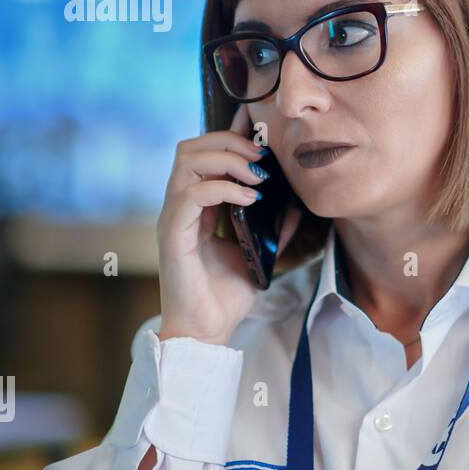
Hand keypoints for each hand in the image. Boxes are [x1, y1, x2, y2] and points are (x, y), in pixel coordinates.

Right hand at [155, 105, 301, 345]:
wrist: (207, 331)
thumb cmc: (224, 296)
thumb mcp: (257, 253)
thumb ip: (273, 228)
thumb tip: (296, 207)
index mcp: (195, 206)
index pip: (203, 154)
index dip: (230, 138)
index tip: (264, 140)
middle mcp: (179, 207)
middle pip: (190, 147)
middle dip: (229, 142)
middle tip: (262, 158)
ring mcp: (173, 219)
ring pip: (186, 161)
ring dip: (227, 160)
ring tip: (258, 176)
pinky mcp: (172, 236)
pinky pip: (190, 195)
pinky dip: (222, 188)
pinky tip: (250, 199)